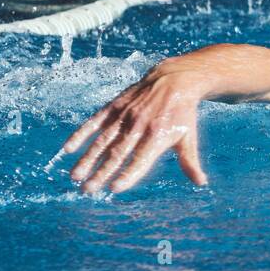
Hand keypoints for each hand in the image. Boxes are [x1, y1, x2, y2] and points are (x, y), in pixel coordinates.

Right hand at [64, 62, 208, 194]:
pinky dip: (81, 134)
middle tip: (87, 190)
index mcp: (158, 136)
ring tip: (75, 176)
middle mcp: (139, 126)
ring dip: (87, 159)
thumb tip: (201, 182)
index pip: (141, 159)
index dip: (128, 174)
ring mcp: (125, 115)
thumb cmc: (182, 114)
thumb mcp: (188, 137)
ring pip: (103, 141)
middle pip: (117, 154)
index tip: (115, 188)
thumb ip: (190, 162)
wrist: (175, 79)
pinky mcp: (115, 106)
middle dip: (101, 173)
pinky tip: (68, 148)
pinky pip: (95, 122)